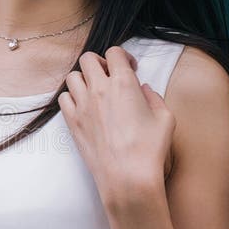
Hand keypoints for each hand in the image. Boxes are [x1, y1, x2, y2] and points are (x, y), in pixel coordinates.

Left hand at [58, 46, 174, 203]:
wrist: (127, 176)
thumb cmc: (149, 149)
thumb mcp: (165, 119)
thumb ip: (154, 98)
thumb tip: (144, 90)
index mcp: (124, 83)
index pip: (114, 52)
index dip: (123, 56)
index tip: (129, 68)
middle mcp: (99, 89)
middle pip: (88, 58)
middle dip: (100, 62)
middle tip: (109, 75)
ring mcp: (82, 105)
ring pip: (73, 76)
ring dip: (84, 78)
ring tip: (95, 91)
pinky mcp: (72, 122)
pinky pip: (64, 98)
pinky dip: (72, 97)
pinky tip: (84, 106)